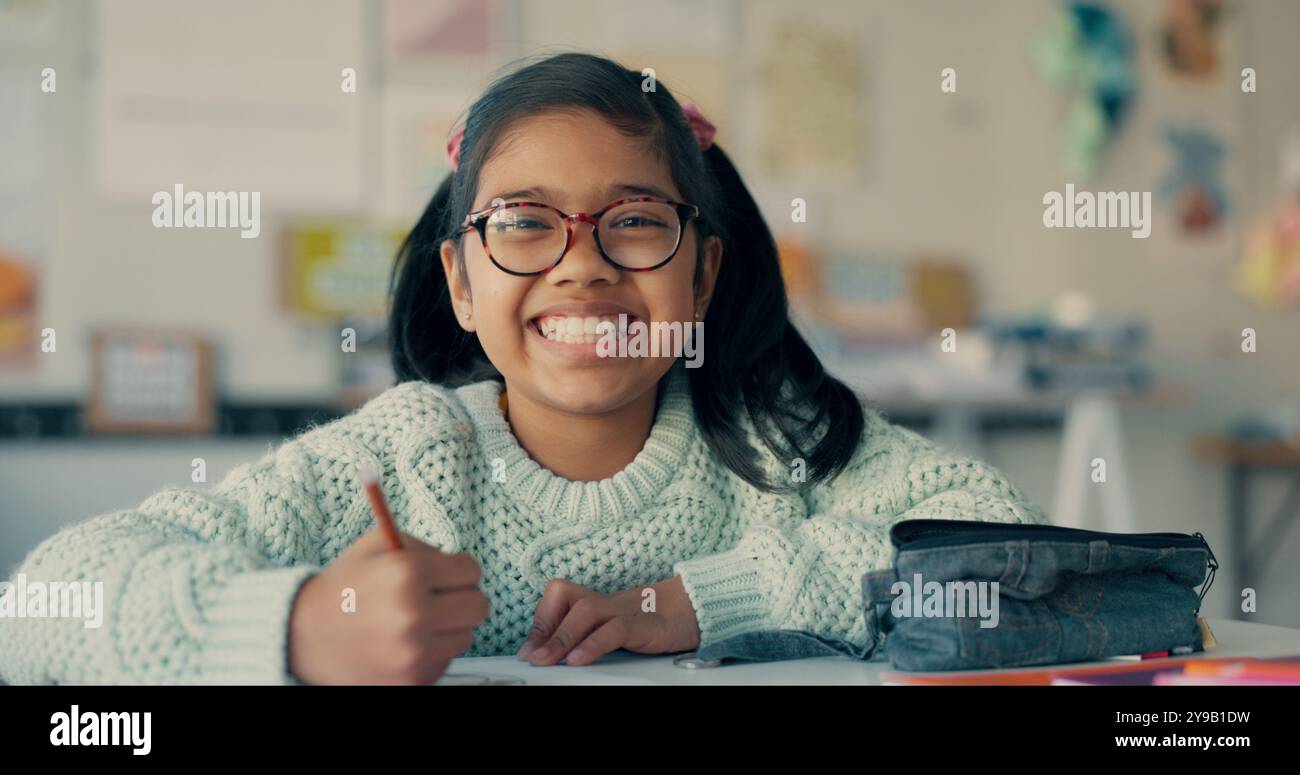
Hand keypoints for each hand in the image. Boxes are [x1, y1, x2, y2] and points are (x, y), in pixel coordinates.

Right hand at [287, 528, 488, 684]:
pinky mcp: (412, 680)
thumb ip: (425, 547)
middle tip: (441, 597)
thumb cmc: (346, 585)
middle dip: (463, 597)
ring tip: (417, 620)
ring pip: (466, 635)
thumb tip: (461, 565)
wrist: (304, 635)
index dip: (459, 570)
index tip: (447, 573)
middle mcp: (414, 615)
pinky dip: (432, 651)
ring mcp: (414, 653)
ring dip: (448, 626)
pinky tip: (405, 642)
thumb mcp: (379, 545)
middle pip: (479, 606)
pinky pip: (446, 660)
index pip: (471, 571)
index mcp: (408, 573)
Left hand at [518, 577, 700, 665]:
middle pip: (567, 600)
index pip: (560, 595)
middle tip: (531, 657)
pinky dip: (593, 644)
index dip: (542, 618)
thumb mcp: (616, 629)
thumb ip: (589, 637)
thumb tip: (553, 653)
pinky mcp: (646, 624)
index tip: (529, 648)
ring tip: (546, 660)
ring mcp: (627, 610)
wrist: (698, 610)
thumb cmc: (655, 622)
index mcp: (599, 601)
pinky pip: (615, 629)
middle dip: (544, 629)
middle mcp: (609, 601)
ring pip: (586, 612)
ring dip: (561, 637)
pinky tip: (578, 660)